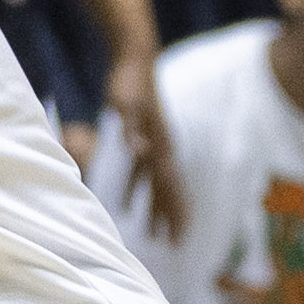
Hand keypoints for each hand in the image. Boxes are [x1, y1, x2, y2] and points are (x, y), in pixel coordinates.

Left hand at [107, 53, 185, 242]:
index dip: (174, 213)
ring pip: (155, 183)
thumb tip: (138, 152)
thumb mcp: (127, 106)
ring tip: (150, 231)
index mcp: (158, 145)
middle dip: (169, 217)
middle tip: (170, 244)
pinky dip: (137, 187)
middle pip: (167, 190)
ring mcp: (153, 142)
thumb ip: (132, 129)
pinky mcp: (142, 136)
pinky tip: (126, 200)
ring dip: (152, 206)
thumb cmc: (130, 83)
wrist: (134, 59)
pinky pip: (141, 170)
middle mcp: (160, 147)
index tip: (177, 238)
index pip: (169, 187)